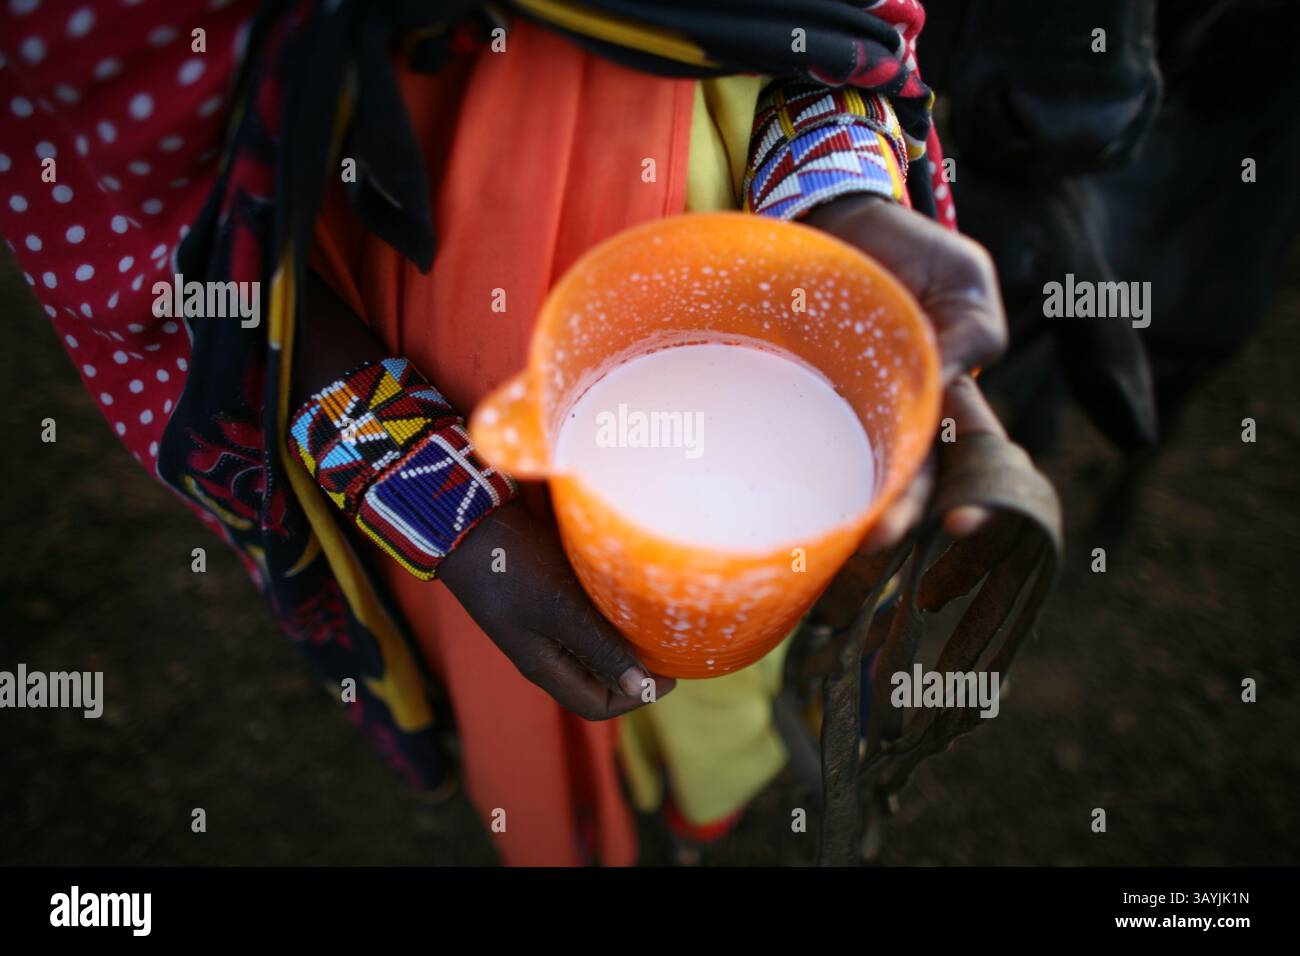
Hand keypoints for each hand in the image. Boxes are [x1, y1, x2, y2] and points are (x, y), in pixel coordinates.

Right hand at [439, 500, 675, 719]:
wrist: (470, 520)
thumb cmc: (511, 567)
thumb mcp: (560, 610)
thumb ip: (599, 647)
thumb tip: (642, 686)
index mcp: (542, 665)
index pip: (596, 704)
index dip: (635, 697)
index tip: (670, 673)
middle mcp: (546, 650)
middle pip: (599, 677)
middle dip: (635, 667)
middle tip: (670, 642)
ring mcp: (545, 621)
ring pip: (596, 645)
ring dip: (625, 637)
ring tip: (656, 619)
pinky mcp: (548, 593)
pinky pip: (588, 615)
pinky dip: (611, 611)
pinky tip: (629, 592)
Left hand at [803, 196, 1009, 547]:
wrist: (841, 215)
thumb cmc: (913, 249)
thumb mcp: (962, 276)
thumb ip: (966, 332)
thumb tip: (949, 383)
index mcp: (954, 391)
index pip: (972, 455)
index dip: (976, 496)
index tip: (960, 523)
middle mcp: (904, 410)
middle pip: (910, 476)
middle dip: (899, 511)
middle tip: (877, 538)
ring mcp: (854, 403)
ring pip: (859, 463)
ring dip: (850, 500)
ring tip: (834, 531)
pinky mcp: (806, 389)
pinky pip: (806, 428)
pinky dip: (800, 458)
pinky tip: (787, 487)